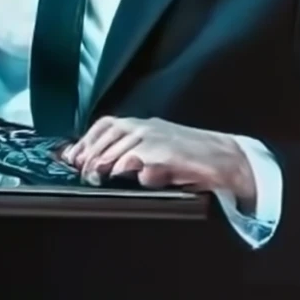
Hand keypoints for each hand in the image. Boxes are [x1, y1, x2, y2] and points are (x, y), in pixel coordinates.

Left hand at [61, 116, 256, 211]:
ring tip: (95, 173)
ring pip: (121, 145)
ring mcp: (157, 138)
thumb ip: (134, 156)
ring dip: (105, 159)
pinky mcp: (168, 152)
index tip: (72, 155)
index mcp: (143, 125)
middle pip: (109, 134)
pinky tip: (122, 174)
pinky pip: (142, 157)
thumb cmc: (192, 158)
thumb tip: (104, 168)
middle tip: (80, 169)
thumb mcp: (158, 152)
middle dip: (91, 151)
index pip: (106, 125)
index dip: (87, 139)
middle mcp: (147, 127)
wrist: (226, 158)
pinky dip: (129, 165)